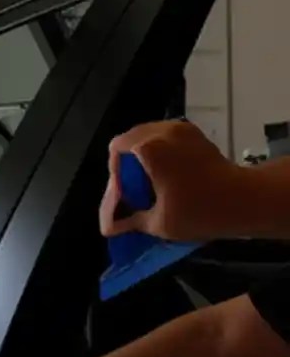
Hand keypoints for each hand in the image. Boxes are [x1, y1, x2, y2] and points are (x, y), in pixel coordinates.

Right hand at [99, 120, 244, 240]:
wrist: (246, 200)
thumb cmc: (200, 210)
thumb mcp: (159, 223)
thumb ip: (130, 221)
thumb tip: (110, 227)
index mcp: (149, 148)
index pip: (116, 152)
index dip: (115, 176)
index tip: (122, 196)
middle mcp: (162, 131)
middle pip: (129, 139)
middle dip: (126, 164)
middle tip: (131, 189)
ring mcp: (181, 129)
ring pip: (147, 134)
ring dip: (141, 155)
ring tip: (147, 180)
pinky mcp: (195, 134)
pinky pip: (165, 135)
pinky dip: (159, 150)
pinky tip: (164, 172)